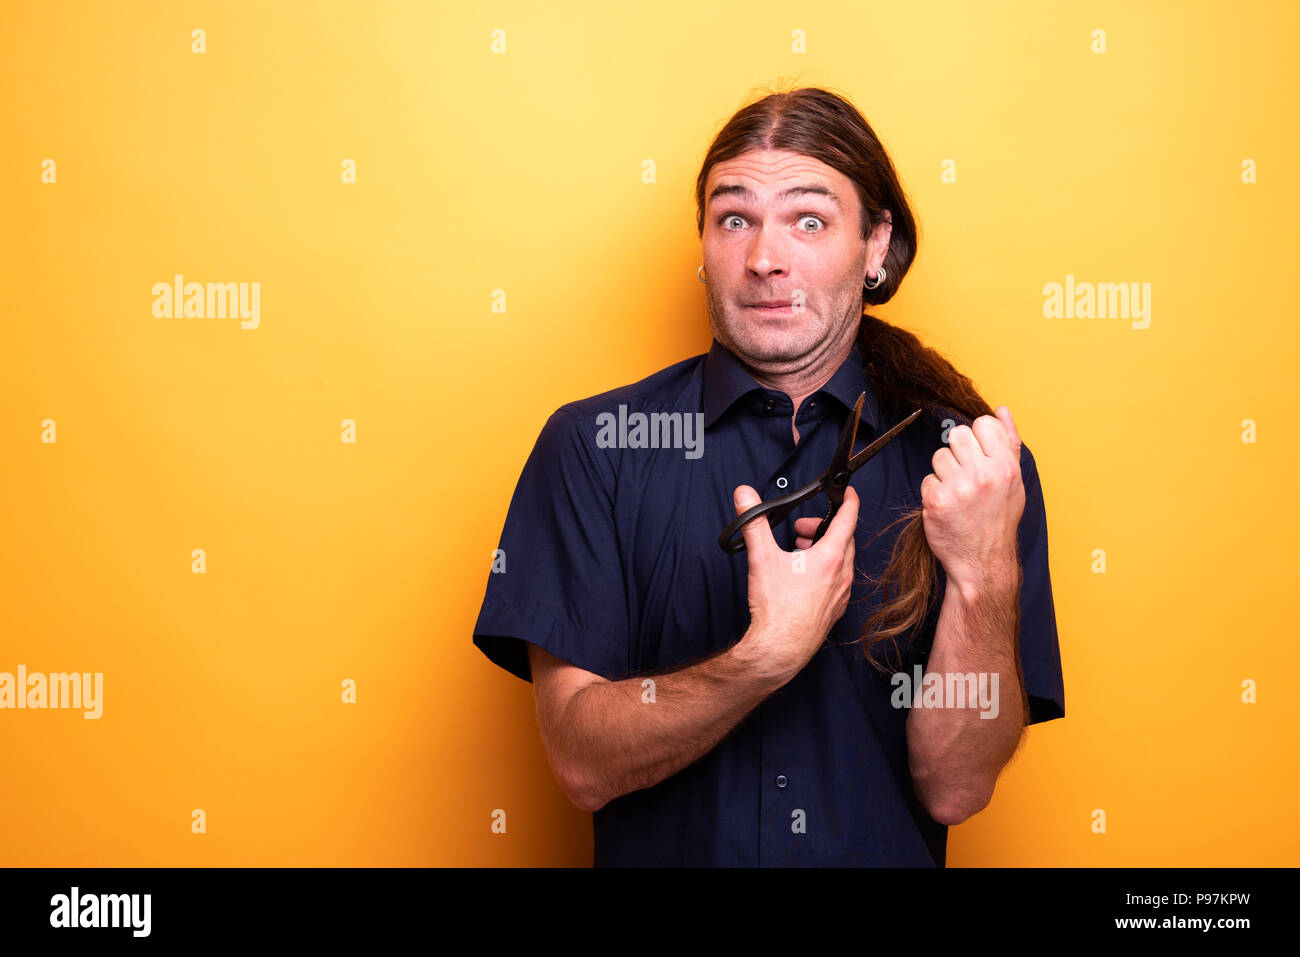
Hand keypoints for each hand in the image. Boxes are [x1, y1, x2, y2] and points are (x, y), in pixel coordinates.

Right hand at [732, 484, 858, 687]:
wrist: (780, 649)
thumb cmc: (777, 610)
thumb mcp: (761, 558)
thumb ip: (754, 522)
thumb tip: (745, 496)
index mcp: (830, 558)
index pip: (848, 519)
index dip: (849, 500)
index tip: (847, 492)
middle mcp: (842, 576)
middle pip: (844, 539)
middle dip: (824, 527)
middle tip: (801, 529)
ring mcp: (840, 594)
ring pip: (842, 561)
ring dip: (824, 549)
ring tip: (800, 551)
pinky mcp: (834, 609)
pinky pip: (837, 581)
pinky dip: (826, 570)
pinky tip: (804, 576)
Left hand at [920, 406, 1024, 590]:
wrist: (982, 561)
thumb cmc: (998, 520)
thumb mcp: (1014, 481)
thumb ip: (1008, 442)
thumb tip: (1001, 410)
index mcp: (1005, 467)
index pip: (983, 424)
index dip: (978, 437)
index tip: (978, 455)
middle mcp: (983, 475)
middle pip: (957, 435)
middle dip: (958, 452)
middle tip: (966, 474)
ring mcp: (958, 488)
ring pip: (939, 456)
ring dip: (944, 472)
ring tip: (958, 493)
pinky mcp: (936, 500)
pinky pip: (927, 478)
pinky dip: (934, 491)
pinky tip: (947, 506)